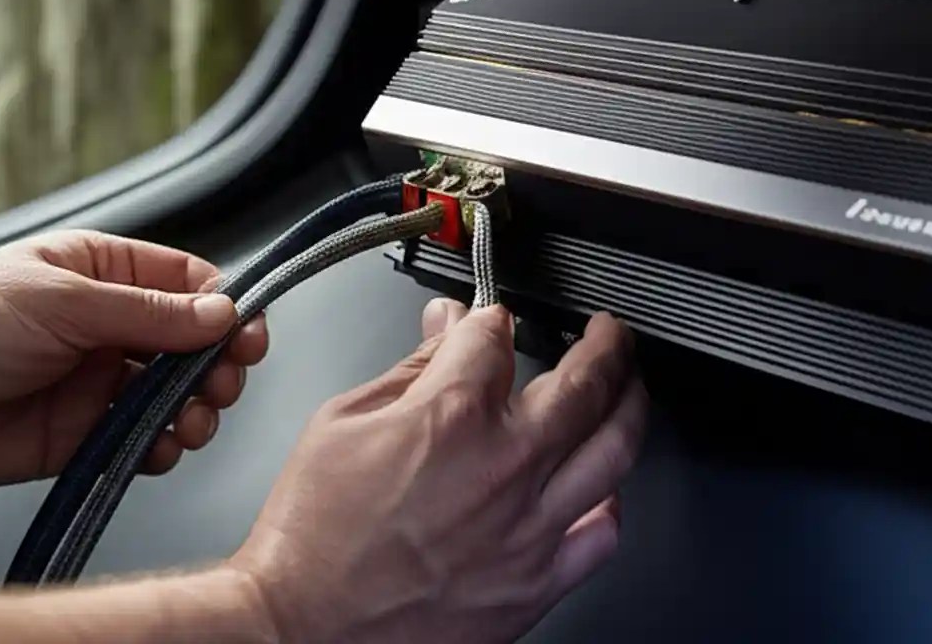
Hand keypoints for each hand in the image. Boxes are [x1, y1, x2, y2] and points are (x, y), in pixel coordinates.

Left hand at [0, 230, 267, 487]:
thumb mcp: (63, 302)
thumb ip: (148, 314)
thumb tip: (224, 313)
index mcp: (100, 272)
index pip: (187, 282)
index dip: (225, 307)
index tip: (246, 336)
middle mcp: (106, 325)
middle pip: (192, 342)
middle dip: (217, 365)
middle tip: (220, 386)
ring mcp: (97, 381)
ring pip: (175, 395)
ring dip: (196, 410)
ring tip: (191, 424)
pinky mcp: (84, 434)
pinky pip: (143, 439)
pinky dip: (162, 447)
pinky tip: (157, 448)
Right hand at [227, 300, 647, 642]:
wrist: (301, 624)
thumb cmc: (312, 533)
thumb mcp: (341, 421)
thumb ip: (409, 371)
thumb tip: (444, 331)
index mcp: (450, 416)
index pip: (497, 335)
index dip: (492, 318)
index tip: (491, 322)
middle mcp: (503, 466)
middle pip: (588, 381)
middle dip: (606, 343)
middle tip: (609, 334)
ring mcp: (528, 528)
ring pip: (615, 450)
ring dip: (630, 405)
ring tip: (628, 390)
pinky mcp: (534, 584)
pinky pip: (601, 537)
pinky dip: (611, 506)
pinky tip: (602, 491)